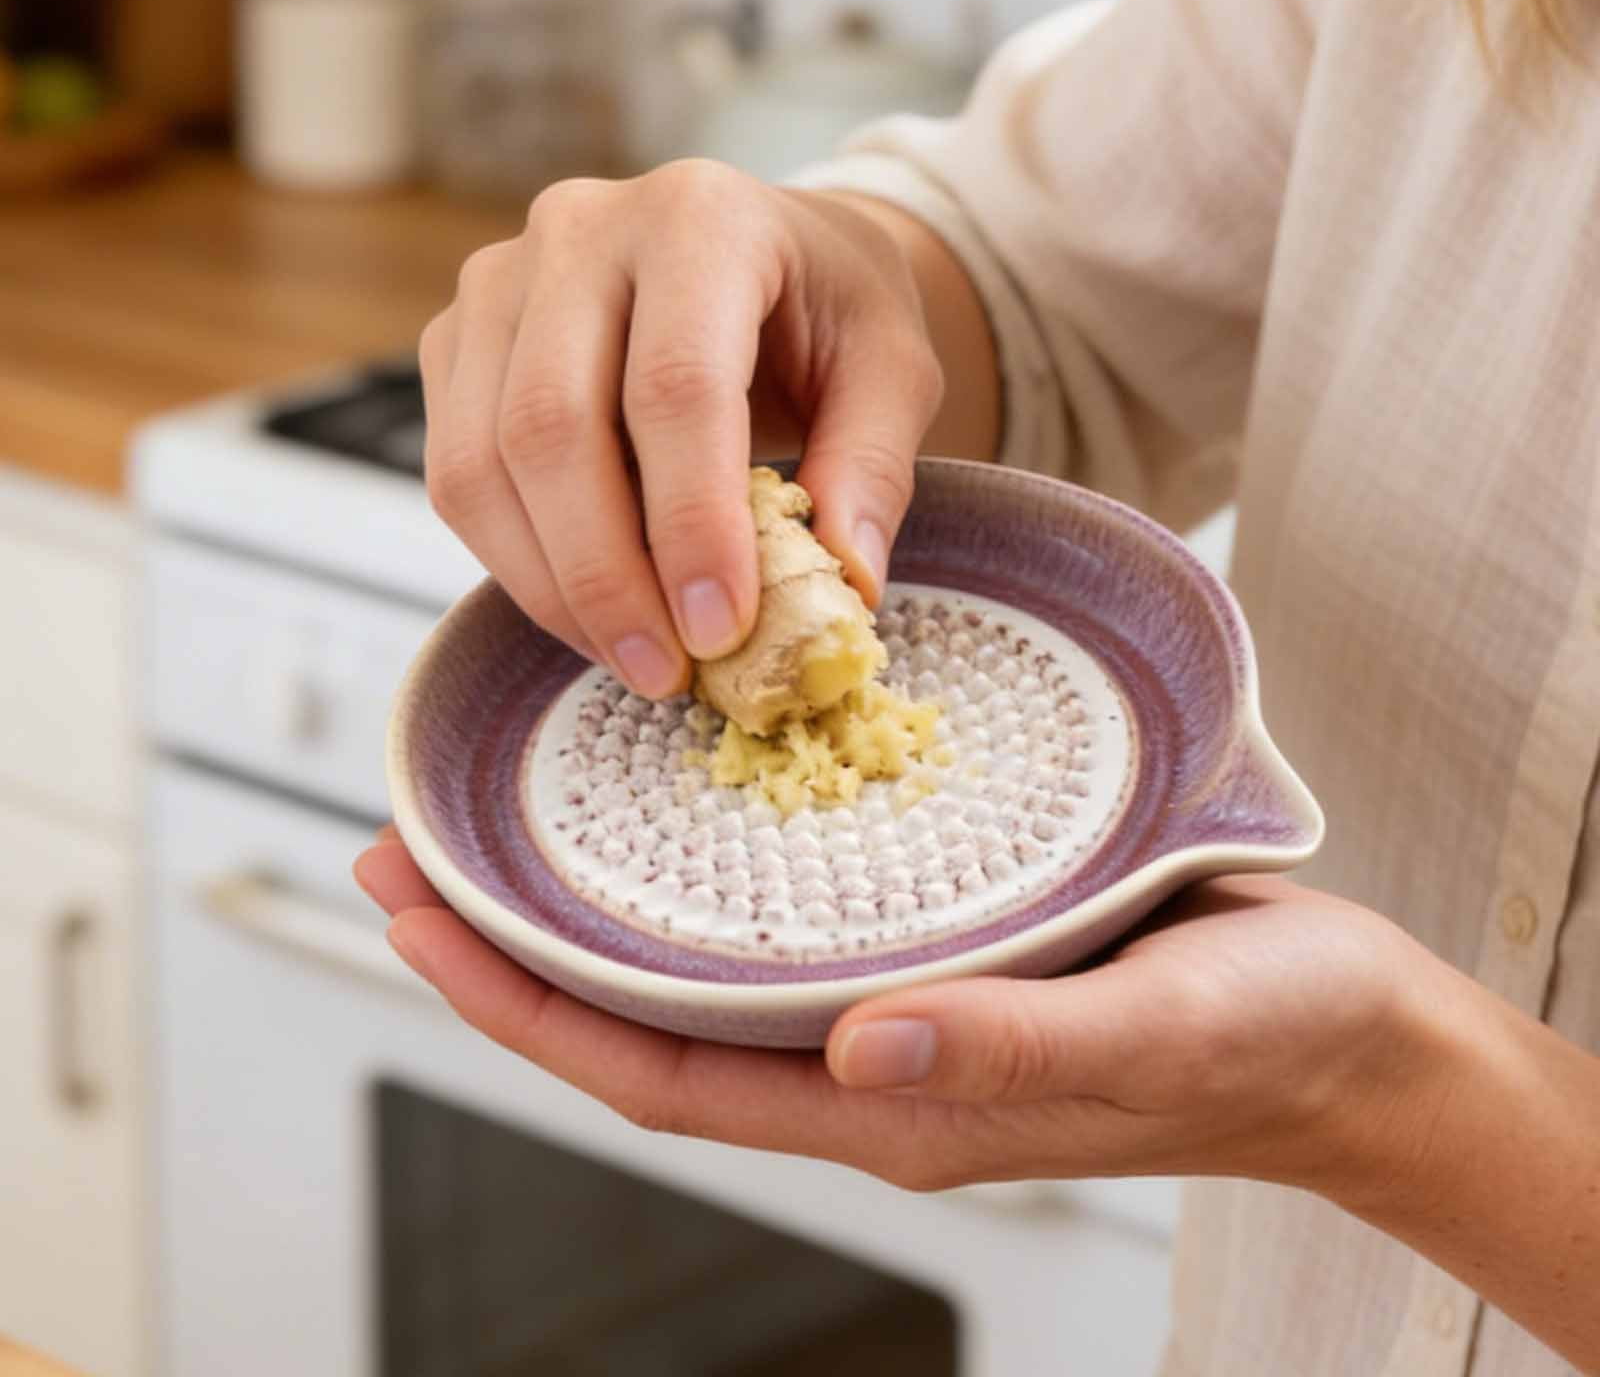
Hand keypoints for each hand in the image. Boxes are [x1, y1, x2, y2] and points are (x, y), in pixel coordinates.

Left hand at [354, 828, 1445, 1195]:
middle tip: (413, 849)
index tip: (421, 922)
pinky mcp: (941, 930)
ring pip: (703, 956)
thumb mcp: (1147, 1036)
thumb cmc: (1262, 1039)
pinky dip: (702, 854)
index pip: (660, 1074)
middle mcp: (870, 1055)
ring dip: (593, 891)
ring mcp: (898, 995)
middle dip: (516, 943)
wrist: (1347, 1024)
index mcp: (893, 1105)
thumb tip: (855, 1053)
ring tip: (504, 808)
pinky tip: (680, 783)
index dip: (525, 1007)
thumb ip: (1006, 1047)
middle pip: (648, 1012)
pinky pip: (783, 904)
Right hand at [421, 163, 955, 695]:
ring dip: (551, 586)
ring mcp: (500, 282)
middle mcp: (579, 229)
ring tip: (634, 659)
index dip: (692, 522)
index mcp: (700, 217)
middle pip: (553, 424)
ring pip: (482, 460)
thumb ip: (873, 465)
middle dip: (606, 575)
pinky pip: (457, 475)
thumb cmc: (826, 308)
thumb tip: (843, 584)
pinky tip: (590, 612)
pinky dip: (517, 563)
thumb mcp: (892, 367)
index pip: (676, 385)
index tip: (721, 628)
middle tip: (668, 672)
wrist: (758, 251)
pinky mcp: (458, 341)